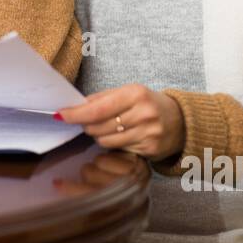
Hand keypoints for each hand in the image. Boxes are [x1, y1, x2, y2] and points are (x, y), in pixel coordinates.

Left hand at [55, 83, 184, 159]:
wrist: (181, 121)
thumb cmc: (149, 104)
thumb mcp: (129, 92)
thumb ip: (102, 98)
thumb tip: (76, 105)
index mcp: (135, 94)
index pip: (98, 108)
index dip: (76, 114)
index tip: (61, 115)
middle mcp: (143, 113)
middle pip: (98, 126)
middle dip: (87, 125)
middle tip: (88, 121)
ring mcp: (148, 133)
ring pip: (106, 140)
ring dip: (99, 135)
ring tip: (108, 128)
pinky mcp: (150, 149)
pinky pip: (118, 150)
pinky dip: (114, 144)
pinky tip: (122, 137)